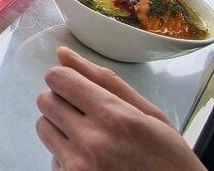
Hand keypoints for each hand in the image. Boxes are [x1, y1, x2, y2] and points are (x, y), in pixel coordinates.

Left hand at [36, 47, 204, 170]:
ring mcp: (78, 166)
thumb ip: (105, 81)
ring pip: (43, 127)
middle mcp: (92, 142)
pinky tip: (92, 161)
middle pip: (45, 100)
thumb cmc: (170, 161)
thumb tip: (64, 54)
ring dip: (60, 127)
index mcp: (115, 117)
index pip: (60, 79)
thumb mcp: (151, 115)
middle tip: (87, 114)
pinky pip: (51, 157)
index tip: (78, 86)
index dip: (67, 78)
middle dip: (62, 100)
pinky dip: (66, 155)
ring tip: (91, 138)